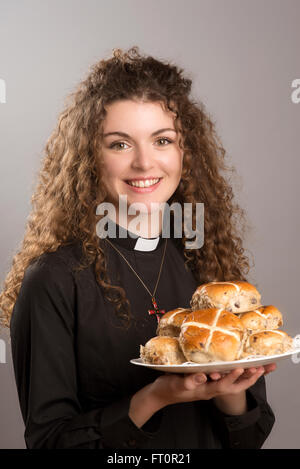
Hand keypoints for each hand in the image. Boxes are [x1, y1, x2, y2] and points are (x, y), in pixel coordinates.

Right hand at [151, 363, 276, 407]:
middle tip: (260, 369)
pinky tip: (236, 366)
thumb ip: (189, 381)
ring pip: (231, 383)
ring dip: (244, 376)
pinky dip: (233, 373)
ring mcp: (208, 386)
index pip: (223, 385)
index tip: (241, 368)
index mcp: (204, 391)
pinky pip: (224, 378)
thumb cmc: (167, 389)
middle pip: (233, 387)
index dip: (232, 377)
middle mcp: (210, 389)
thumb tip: (202, 375)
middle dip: (247, 379)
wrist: (160, 394)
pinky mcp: (205, 382)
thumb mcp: (176, 384)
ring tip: (256, 367)